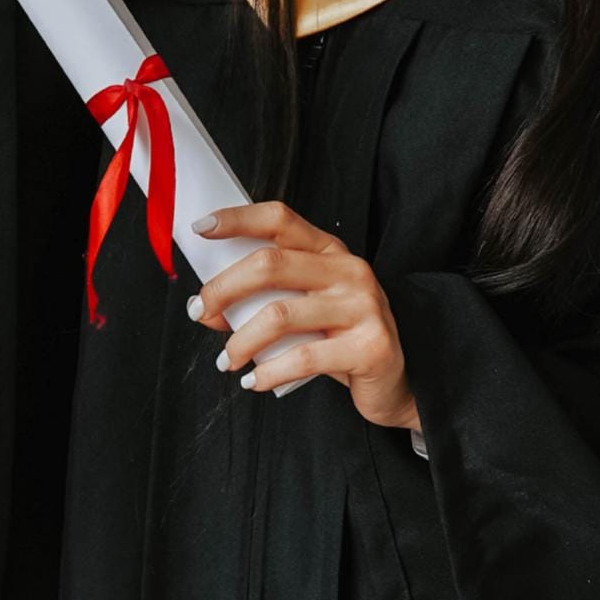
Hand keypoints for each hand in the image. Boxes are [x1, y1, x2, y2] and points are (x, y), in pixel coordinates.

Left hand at [184, 201, 417, 433]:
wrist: (399, 381)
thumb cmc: (342, 338)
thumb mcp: (309, 305)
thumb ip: (268, 298)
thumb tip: (208, 308)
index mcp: (330, 251)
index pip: (280, 219)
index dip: (238, 219)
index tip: (202, 227)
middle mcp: (349, 270)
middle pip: (270, 264)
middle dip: (223, 288)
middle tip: (200, 311)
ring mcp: (363, 307)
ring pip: (279, 314)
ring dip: (241, 340)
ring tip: (227, 360)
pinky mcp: (370, 346)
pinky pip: (304, 357)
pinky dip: (268, 372)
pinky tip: (254, 380)